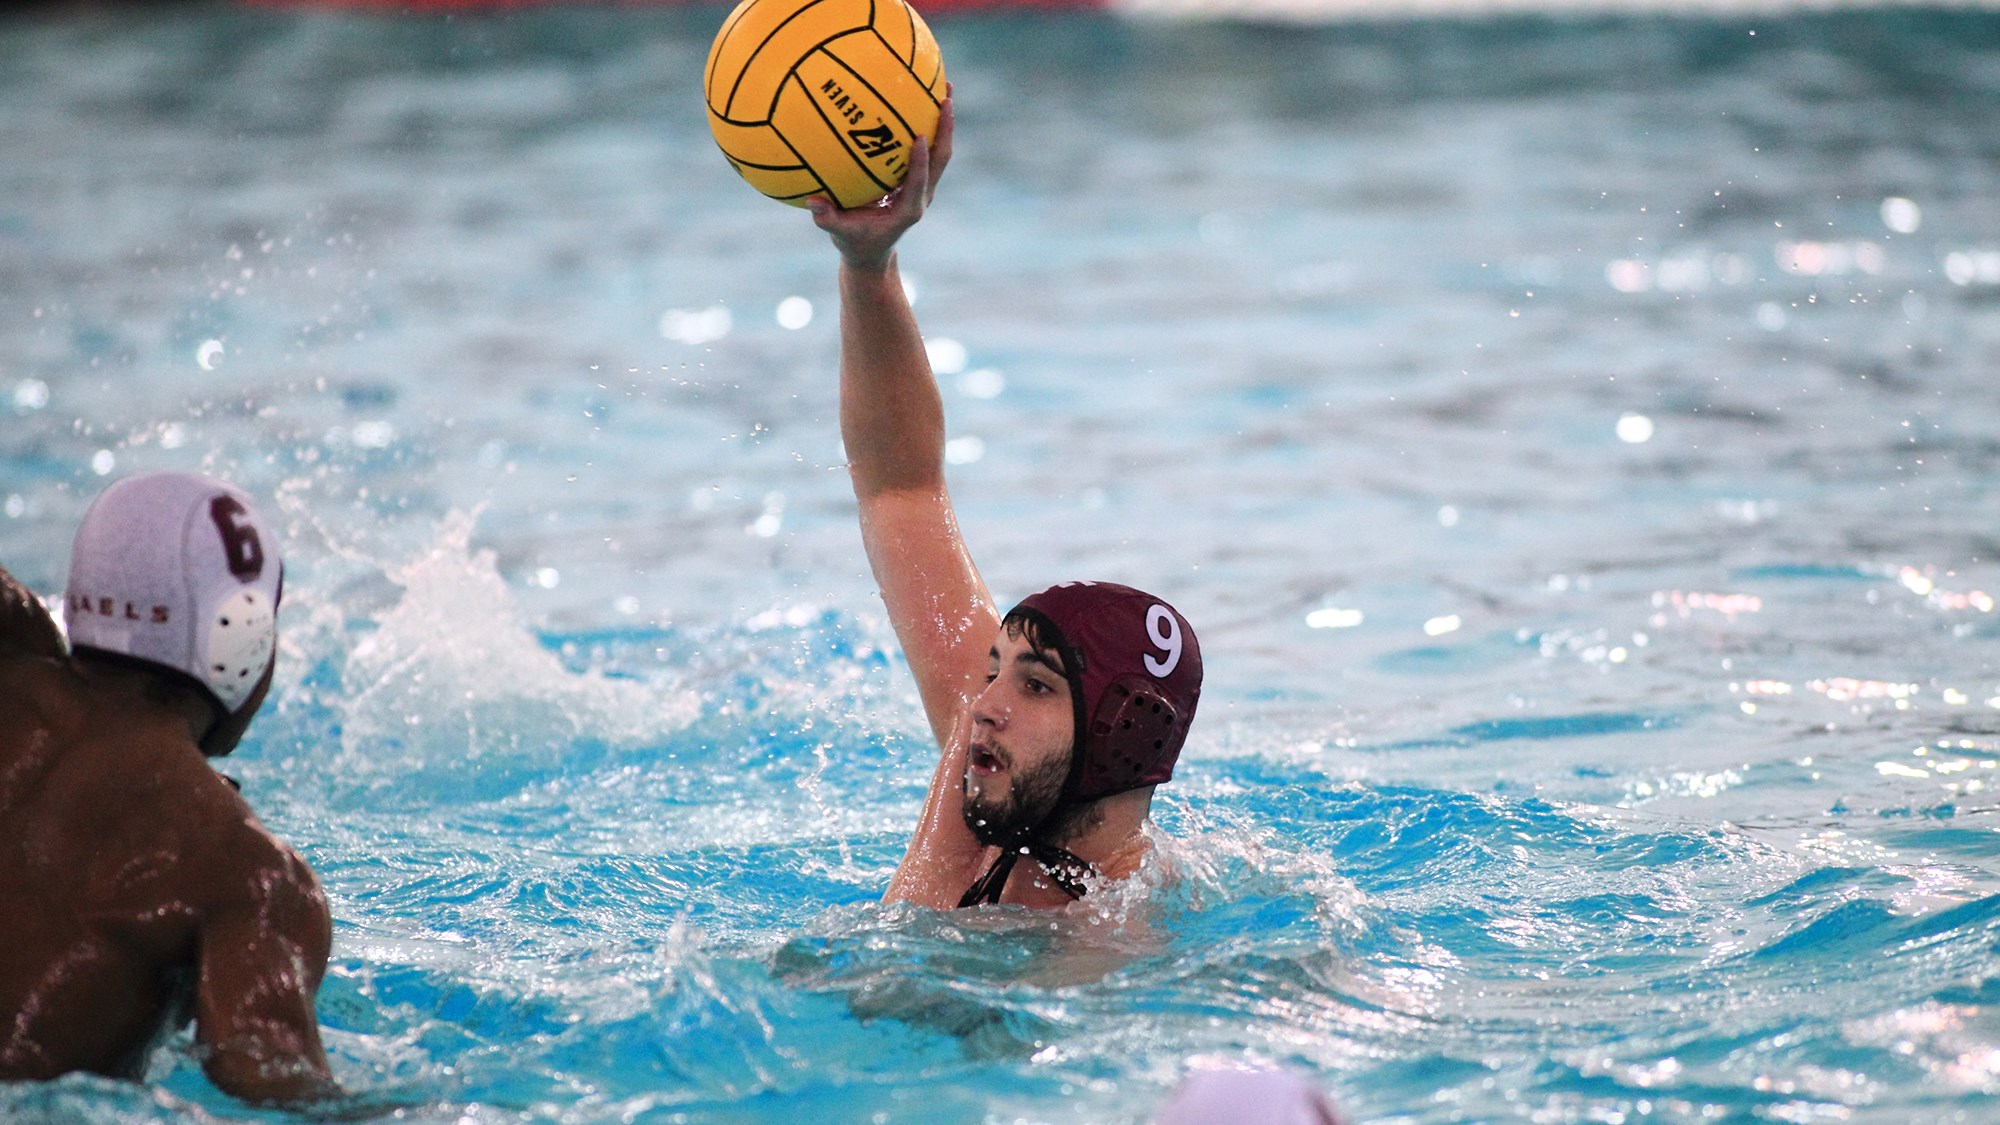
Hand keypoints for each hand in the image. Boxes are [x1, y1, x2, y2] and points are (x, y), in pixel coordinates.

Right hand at [808, 92, 953, 272]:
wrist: (873, 253)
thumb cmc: (855, 242)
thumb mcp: (839, 235)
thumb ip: (827, 219)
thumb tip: (812, 202)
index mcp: (907, 210)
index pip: (917, 182)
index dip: (920, 161)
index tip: (918, 137)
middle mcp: (921, 195)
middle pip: (941, 158)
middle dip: (945, 128)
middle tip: (945, 96)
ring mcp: (923, 186)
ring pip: (940, 151)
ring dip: (943, 121)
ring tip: (943, 86)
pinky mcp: (919, 180)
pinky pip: (929, 149)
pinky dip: (929, 124)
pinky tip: (919, 97)